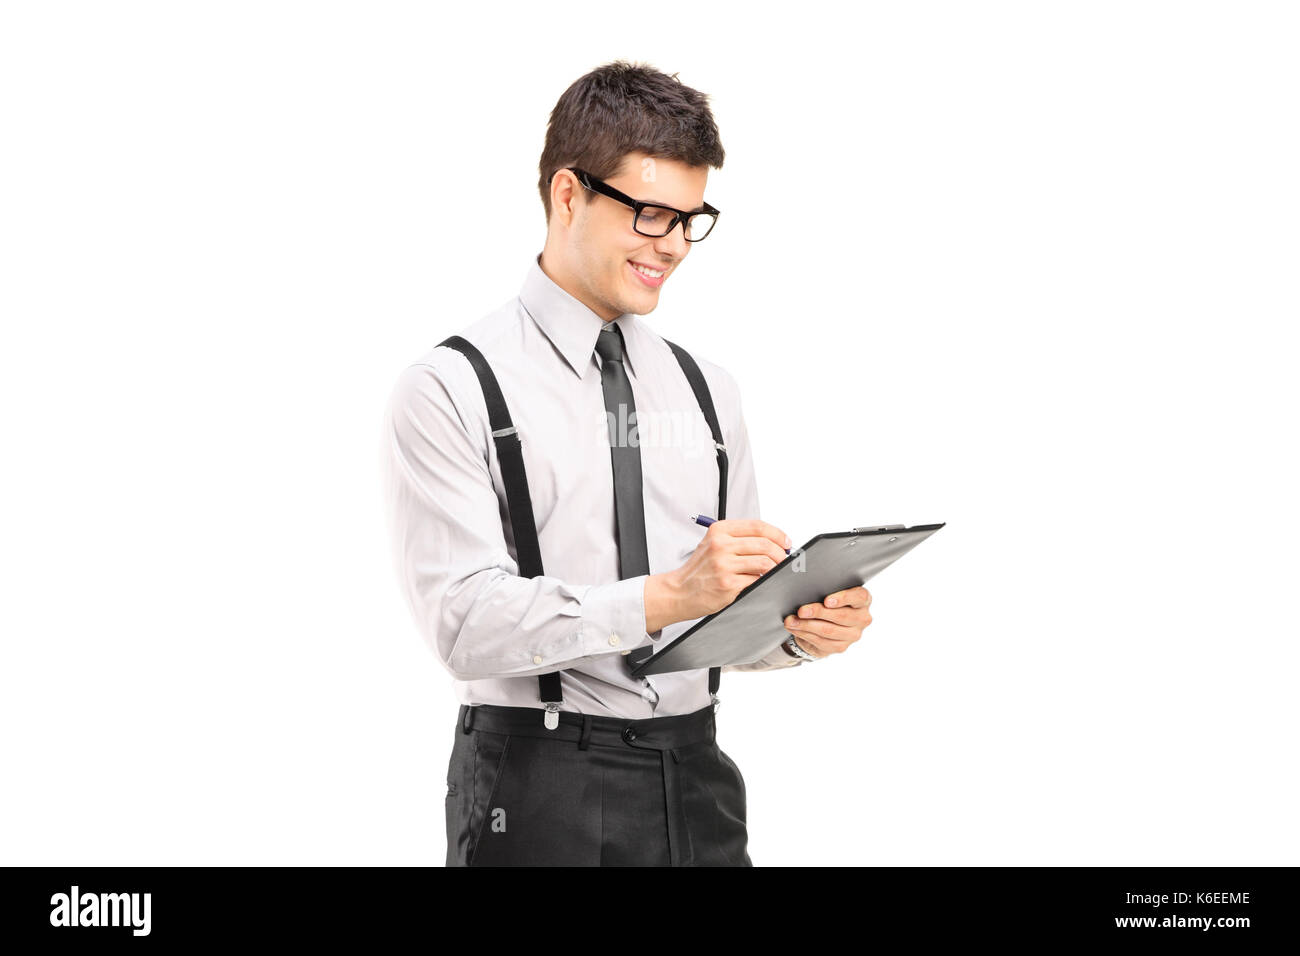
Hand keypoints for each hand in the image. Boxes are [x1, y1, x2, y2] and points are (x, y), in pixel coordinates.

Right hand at [645, 519, 790, 631]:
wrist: (679, 591)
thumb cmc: (699, 569)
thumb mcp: (713, 544)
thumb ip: (738, 539)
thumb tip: (772, 541)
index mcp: (719, 531)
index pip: (757, 526)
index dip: (777, 534)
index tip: (786, 541)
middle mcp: (720, 545)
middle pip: (764, 544)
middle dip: (781, 553)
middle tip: (784, 559)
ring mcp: (724, 565)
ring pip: (764, 562)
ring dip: (775, 568)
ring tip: (773, 571)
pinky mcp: (728, 583)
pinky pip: (756, 580)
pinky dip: (763, 580)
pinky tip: (760, 581)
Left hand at [783, 586, 872, 658]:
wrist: (826, 624)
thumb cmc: (827, 601)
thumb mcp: (828, 590)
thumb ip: (822, 586)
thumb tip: (800, 581)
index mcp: (863, 600)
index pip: (859, 597)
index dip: (844, 598)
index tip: (826, 600)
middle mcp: (862, 618)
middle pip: (841, 615)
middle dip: (817, 612)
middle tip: (801, 610)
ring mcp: (853, 634)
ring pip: (828, 631)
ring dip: (806, 625)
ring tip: (791, 621)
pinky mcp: (841, 646)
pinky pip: (821, 641)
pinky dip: (805, 634)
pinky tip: (795, 628)